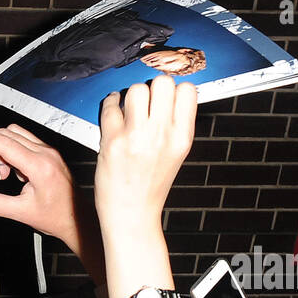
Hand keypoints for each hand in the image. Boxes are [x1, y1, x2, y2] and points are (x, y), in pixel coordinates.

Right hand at [0, 124, 80, 243]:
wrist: (78, 219)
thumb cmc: (58, 216)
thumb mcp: (20, 213)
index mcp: (39, 166)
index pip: (3, 141)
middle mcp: (45, 153)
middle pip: (7, 133)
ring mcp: (48, 151)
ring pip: (15, 135)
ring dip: (0, 148)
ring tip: (1, 174)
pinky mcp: (48, 153)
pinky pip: (24, 141)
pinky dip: (11, 151)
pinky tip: (12, 171)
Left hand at [95, 76, 196, 230]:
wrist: (131, 215)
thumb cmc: (151, 186)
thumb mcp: (176, 154)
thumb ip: (176, 124)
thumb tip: (171, 93)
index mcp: (182, 137)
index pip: (187, 90)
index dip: (175, 89)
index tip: (165, 95)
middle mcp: (162, 134)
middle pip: (163, 83)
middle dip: (153, 88)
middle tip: (146, 102)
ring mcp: (137, 136)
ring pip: (137, 89)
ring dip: (131, 95)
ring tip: (128, 109)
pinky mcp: (112, 141)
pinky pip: (111, 105)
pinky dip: (110, 104)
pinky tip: (113, 110)